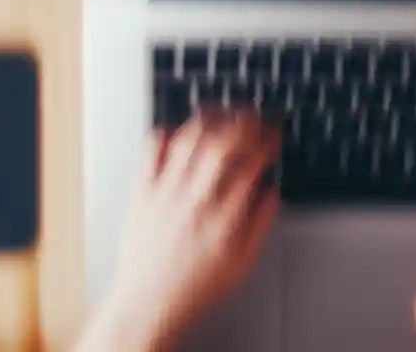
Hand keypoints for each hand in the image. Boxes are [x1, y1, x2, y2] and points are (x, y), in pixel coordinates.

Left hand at [77, 114, 278, 351]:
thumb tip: (271, 192)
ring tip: (222, 113)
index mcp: (223, 217)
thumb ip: (259, 224)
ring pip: (189, 140)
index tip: (273, 136)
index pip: (251, 165)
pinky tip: (179, 130)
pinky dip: (167, 133)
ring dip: (209, 119)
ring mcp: (165, 192)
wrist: (148, 303)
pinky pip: (152, 150)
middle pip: (222, 144)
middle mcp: (194, 200)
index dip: (267, 143)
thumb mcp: (241, 263)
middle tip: (253, 116)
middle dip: (243, 122)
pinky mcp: (142, 191)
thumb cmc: (193, 288)